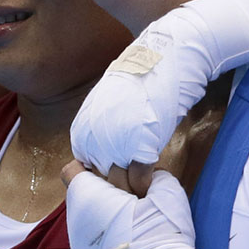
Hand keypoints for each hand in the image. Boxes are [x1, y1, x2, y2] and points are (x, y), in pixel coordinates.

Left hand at [70, 0, 248, 177]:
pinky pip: (141, 181)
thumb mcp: (108, 106)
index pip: (88, 171)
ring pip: (121, 187)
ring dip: (134, 188)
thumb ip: (102, 133)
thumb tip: (105, 159)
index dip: (108, 174)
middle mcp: (91, 141)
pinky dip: (150, 182)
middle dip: (120, 185)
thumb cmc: (144, 81)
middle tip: (136, 183)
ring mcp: (113, 147)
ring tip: (146, 183)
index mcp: (81, 131)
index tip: (124, 171)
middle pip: (103, 182)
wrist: (167, 60)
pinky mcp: (138, 151)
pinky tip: (157, 171)